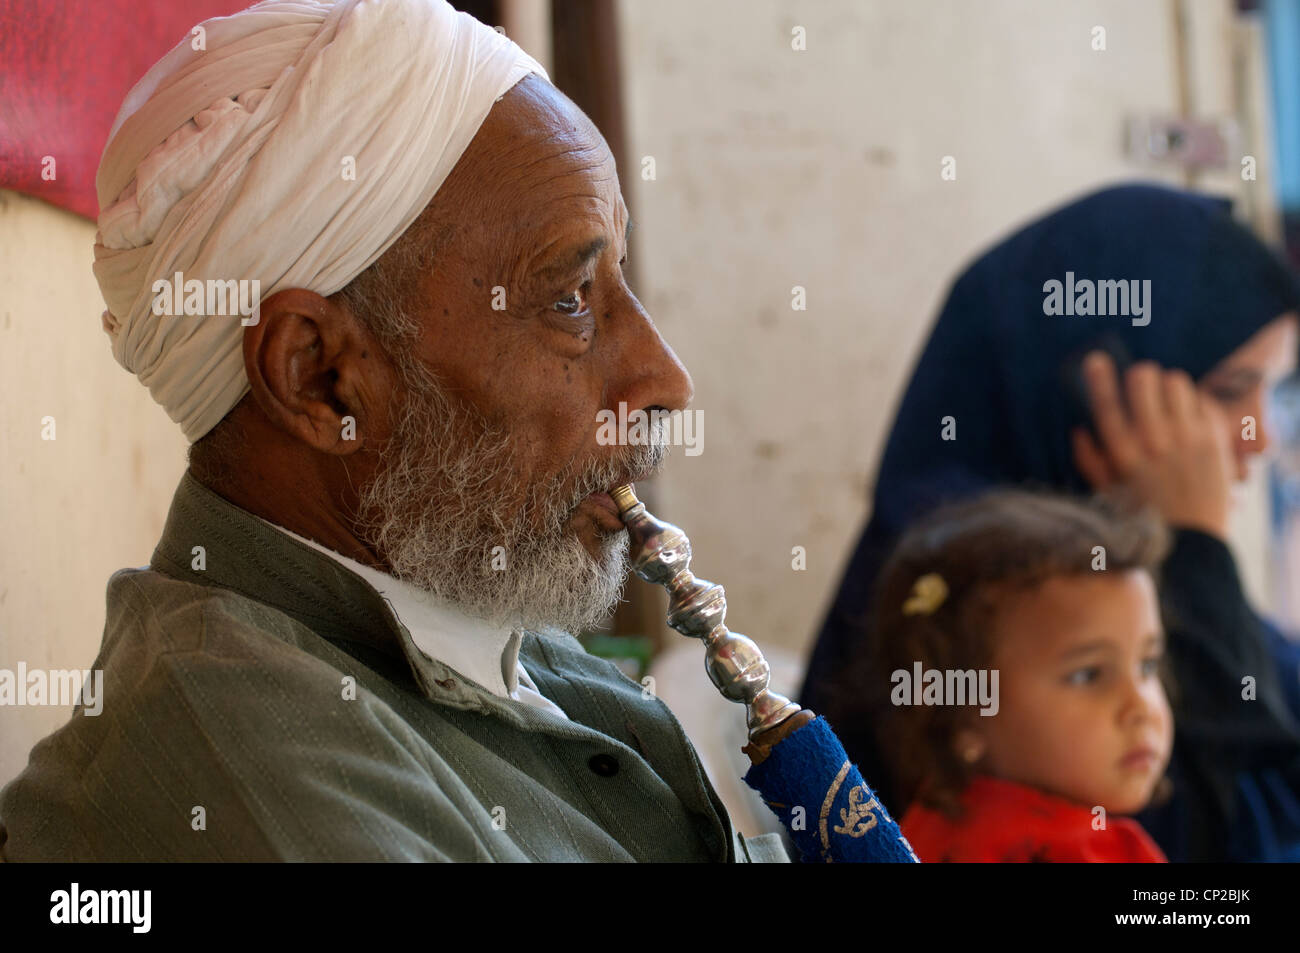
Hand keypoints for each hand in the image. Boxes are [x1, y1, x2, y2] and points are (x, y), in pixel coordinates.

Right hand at [1071, 352, 1233, 539]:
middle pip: (1144, 382)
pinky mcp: (1214, 440)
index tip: (1096, 360)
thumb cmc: (1145, 516)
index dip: (1099, 378)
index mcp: (1124, 457)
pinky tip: (1188, 415)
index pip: (1107, 406)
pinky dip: (1193, 401)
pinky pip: (1202, 399)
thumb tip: (1078, 429)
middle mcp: (1155, 444)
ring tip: (1167, 398)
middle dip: (1140, 376)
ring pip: (1176, 382)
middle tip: (1141, 382)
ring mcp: (1188, 440)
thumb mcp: (1107, 493)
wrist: (1194, 540)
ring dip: (1168, 385)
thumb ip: (1089, 460)